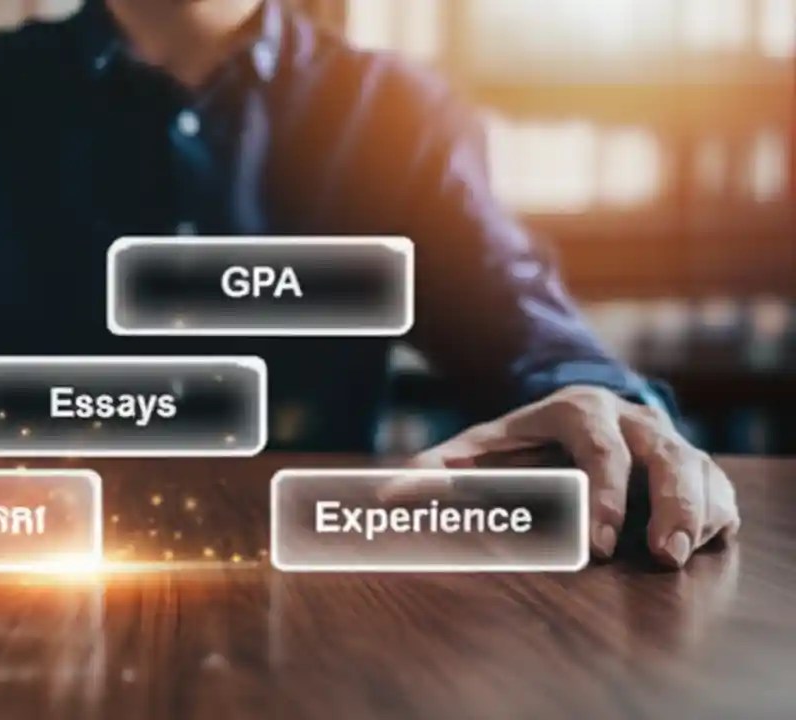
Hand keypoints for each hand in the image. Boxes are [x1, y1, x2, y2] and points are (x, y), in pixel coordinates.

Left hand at [408, 385, 739, 568]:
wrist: (580, 411)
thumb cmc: (525, 442)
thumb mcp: (482, 446)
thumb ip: (439, 468)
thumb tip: (387, 496)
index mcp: (579, 409)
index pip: (597, 446)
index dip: (602, 492)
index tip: (596, 540)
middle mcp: (632, 420)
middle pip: (662, 455)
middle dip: (663, 505)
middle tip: (657, 554)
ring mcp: (670, 442)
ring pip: (700, 470)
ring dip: (696, 514)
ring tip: (679, 555)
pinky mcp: (696, 468)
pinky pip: (720, 491)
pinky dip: (717, 517)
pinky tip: (703, 544)